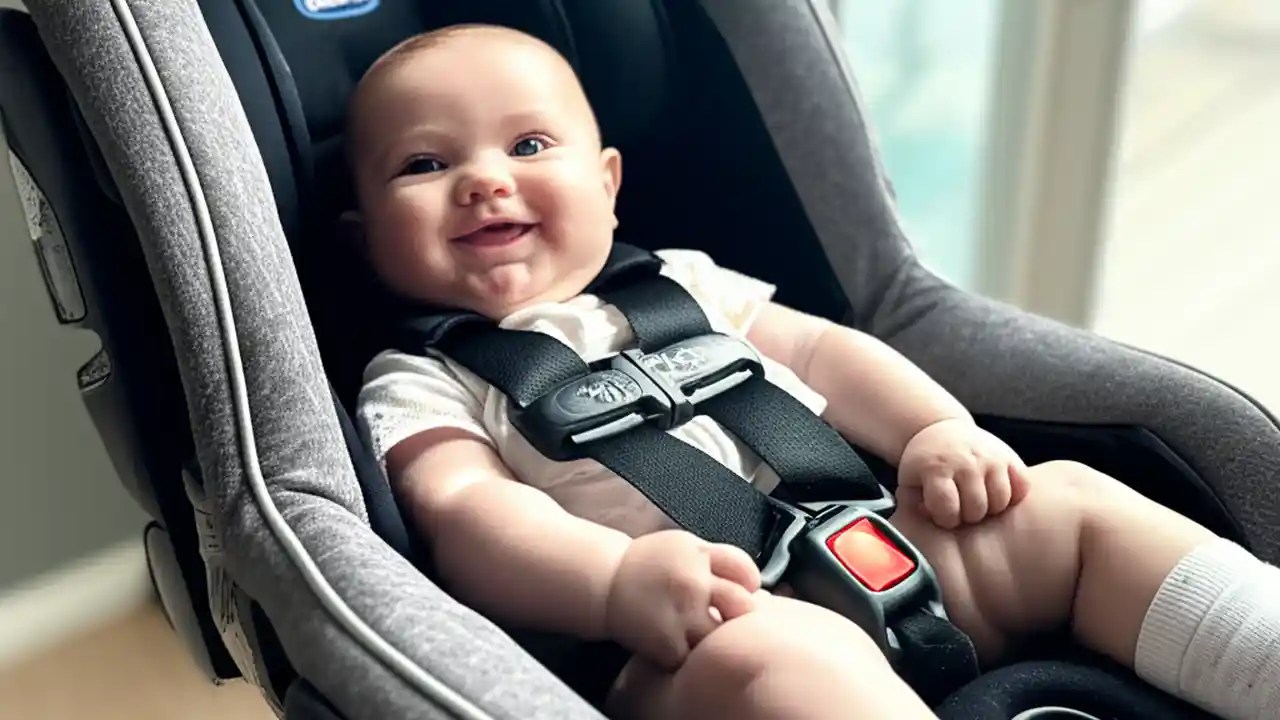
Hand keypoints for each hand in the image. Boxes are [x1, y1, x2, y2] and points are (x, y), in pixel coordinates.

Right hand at [604, 530, 759, 669]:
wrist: (605, 582)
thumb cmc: (646, 566)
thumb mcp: (682, 546)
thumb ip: (713, 559)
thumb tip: (749, 581)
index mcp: (698, 554)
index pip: (744, 568)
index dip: (749, 583)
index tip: (742, 591)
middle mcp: (693, 580)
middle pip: (741, 604)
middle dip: (739, 613)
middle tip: (727, 618)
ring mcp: (681, 611)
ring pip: (721, 634)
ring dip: (716, 636)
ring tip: (701, 633)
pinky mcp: (667, 640)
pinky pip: (693, 656)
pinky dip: (690, 655)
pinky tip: (680, 644)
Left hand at [897, 418, 1029, 528]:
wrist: (941, 430)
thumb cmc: (925, 463)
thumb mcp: (910, 481)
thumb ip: (914, 504)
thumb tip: (932, 516)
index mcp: (936, 467)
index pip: (947, 507)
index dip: (945, 519)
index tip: (943, 514)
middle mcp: (965, 461)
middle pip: (977, 508)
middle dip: (968, 517)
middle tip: (961, 509)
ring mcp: (990, 457)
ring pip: (1001, 501)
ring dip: (990, 509)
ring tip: (978, 502)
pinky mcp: (1009, 456)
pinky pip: (1022, 486)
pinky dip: (1013, 496)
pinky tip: (995, 493)